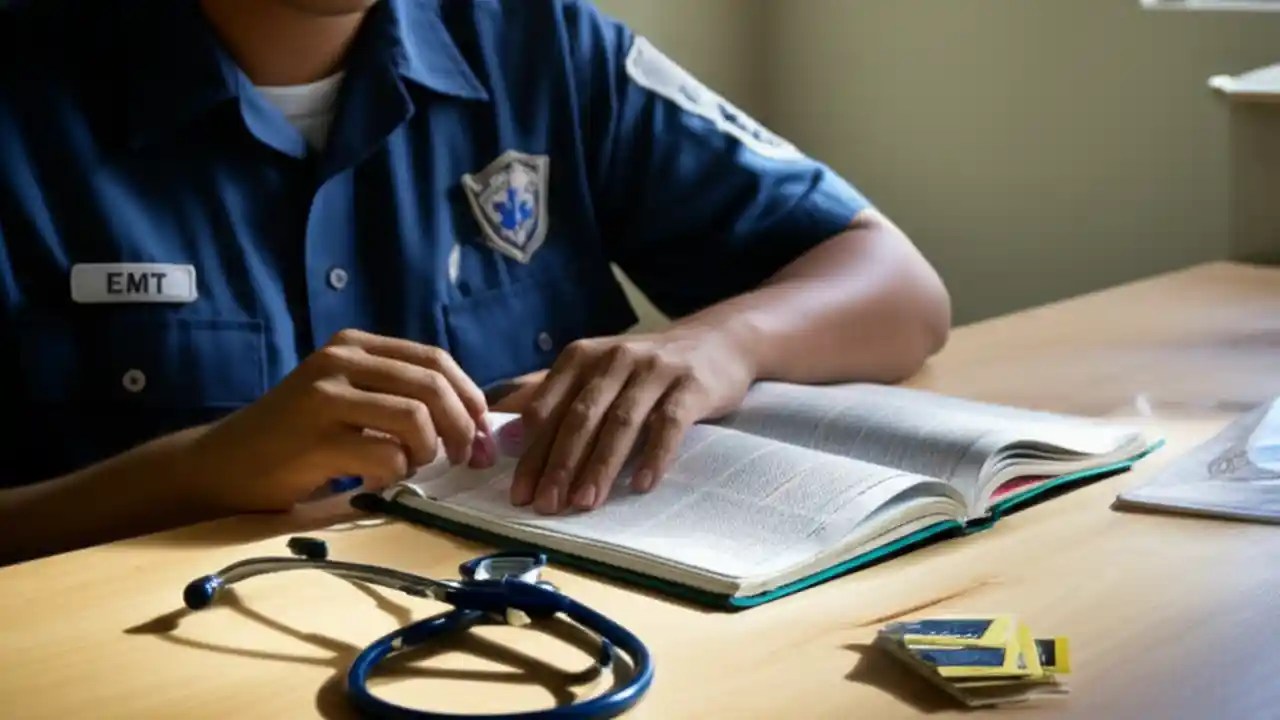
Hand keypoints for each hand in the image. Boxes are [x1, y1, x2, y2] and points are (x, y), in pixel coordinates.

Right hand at [187, 329, 495, 512]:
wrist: (224, 466)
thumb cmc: (297, 440)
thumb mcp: (350, 399)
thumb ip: (399, 395)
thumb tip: (474, 419)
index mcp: (354, 345)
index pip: (435, 359)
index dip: (470, 397)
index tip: (483, 433)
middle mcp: (339, 360)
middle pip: (433, 385)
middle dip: (462, 427)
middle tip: (465, 459)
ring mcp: (324, 395)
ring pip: (415, 418)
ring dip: (426, 452)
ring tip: (407, 468)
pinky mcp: (315, 438)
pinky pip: (386, 456)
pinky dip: (394, 475)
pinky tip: (374, 483)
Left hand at [511, 328, 755, 513]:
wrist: (716, 341)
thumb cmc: (645, 369)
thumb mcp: (598, 372)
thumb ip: (559, 399)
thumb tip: (509, 439)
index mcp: (581, 357)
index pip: (547, 408)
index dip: (531, 453)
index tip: (521, 493)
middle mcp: (614, 359)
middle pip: (580, 417)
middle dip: (559, 464)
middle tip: (546, 505)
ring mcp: (654, 370)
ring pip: (620, 422)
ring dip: (600, 466)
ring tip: (585, 502)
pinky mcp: (690, 385)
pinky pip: (669, 423)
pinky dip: (654, 455)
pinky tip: (640, 484)